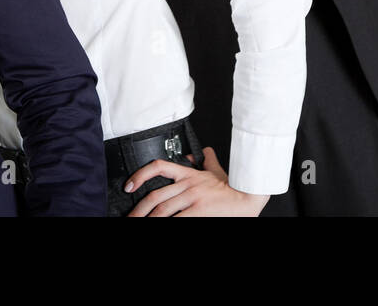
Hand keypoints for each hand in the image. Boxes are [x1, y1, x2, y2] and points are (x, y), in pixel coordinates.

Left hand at [125, 148, 268, 216]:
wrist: (248, 196)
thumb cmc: (233, 186)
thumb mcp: (217, 170)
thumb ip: (208, 161)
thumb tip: (204, 153)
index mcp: (189, 174)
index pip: (159, 167)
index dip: (140, 176)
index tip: (129, 186)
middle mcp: (188, 184)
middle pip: (156, 196)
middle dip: (139, 210)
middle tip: (130, 218)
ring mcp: (193, 198)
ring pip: (162, 210)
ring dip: (148, 220)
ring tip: (140, 224)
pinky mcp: (199, 211)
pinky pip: (177, 219)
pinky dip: (165, 223)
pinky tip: (159, 225)